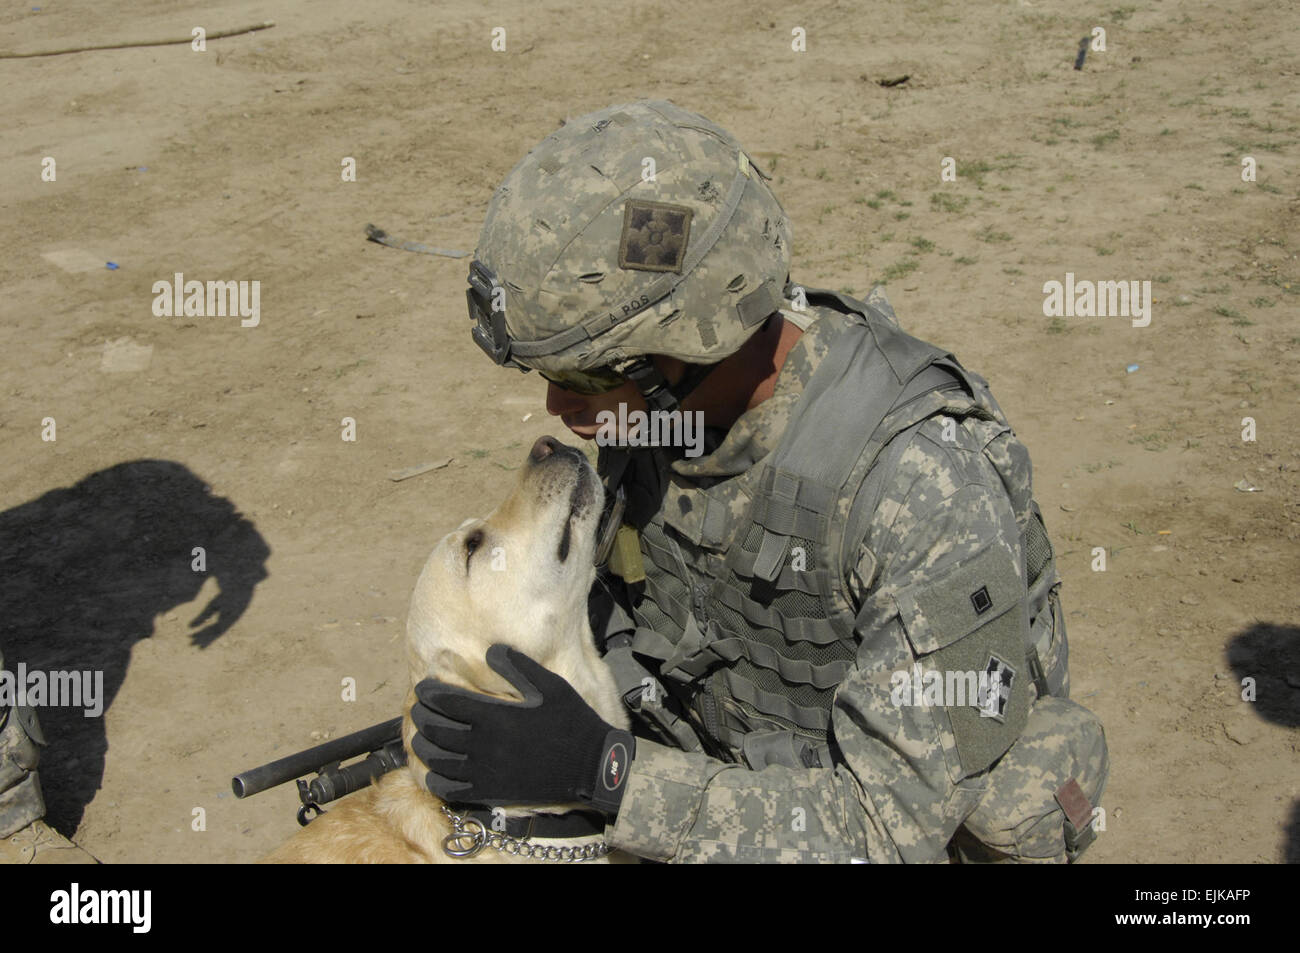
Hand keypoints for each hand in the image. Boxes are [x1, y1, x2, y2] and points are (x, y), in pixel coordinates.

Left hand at [411, 644, 633, 813]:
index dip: (429, 694)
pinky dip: (435, 780)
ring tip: (421, 736)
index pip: (447, 702)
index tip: (423, 687)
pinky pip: (450, 790)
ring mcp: (485, 772)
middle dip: (421, 716)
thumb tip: (490, 650)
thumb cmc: (572, 722)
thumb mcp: (550, 686)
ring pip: (437, 760)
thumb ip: (518, 667)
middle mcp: (484, 745)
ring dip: (423, 746)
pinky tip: (434, 771)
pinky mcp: (489, 793)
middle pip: (436, 730)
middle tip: (418, 708)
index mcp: (496, 716)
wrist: (590, 767)